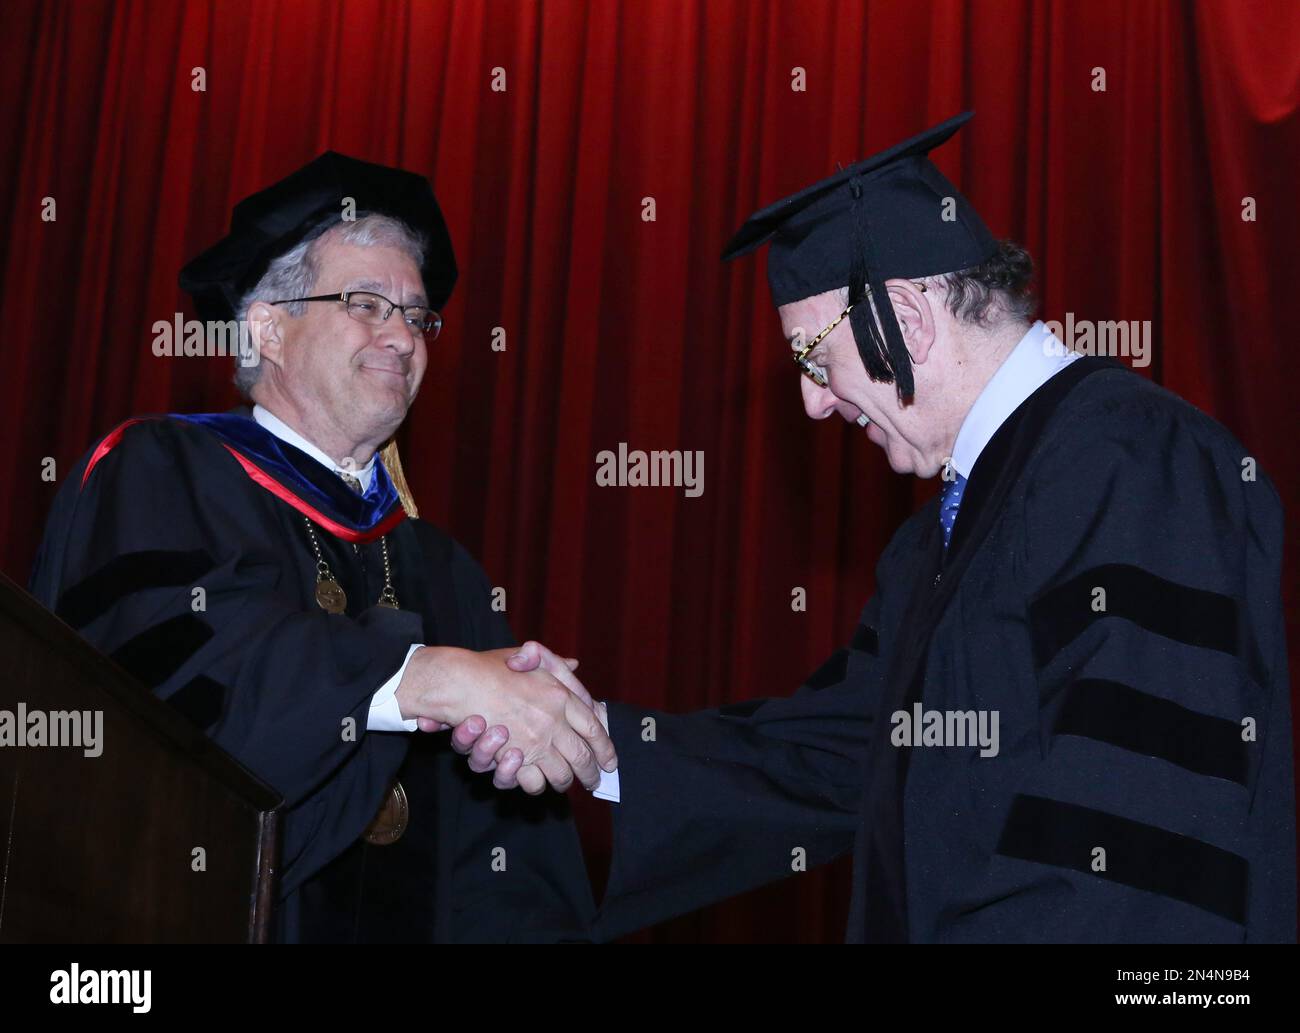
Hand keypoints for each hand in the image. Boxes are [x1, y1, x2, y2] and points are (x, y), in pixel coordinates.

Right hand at [396, 645, 615, 793]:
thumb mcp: (528, 657)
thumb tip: (575, 664)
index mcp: (560, 697)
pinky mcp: (513, 759)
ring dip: (563, 783)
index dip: (606, 747)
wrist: (459, 682)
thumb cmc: (490, 668)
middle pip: (583, 758)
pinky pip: (532, 783)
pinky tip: (538, 782)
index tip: (610, 761)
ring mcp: (534, 743)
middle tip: (593, 781)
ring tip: (564, 783)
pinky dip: (535, 785)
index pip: (594, 727)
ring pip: (560, 776)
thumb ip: (554, 664)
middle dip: (590, 774)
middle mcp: (552, 722)